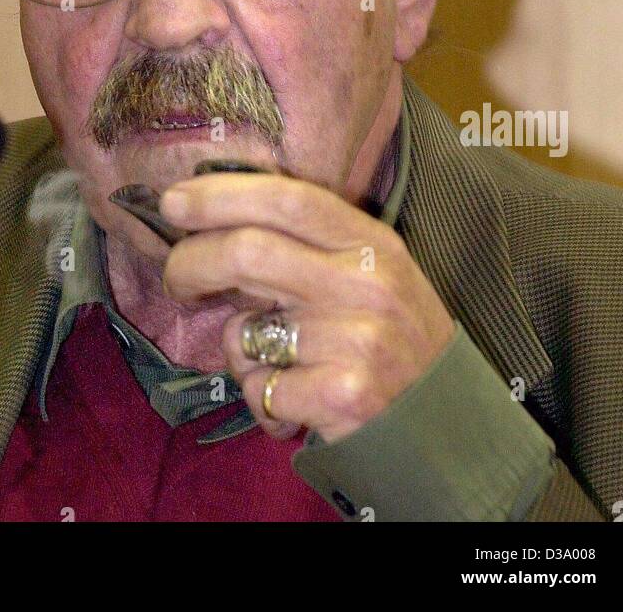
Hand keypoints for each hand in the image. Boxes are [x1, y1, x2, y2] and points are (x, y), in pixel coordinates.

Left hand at [159, 173, 455, 443]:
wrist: (447, 428)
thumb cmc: (392, 340)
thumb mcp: (370, 275)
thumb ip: (307, 249)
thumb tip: (213, 227)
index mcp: (373, 243)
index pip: (289, 200)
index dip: (223, 194)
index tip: (175, 200)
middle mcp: (368, 284)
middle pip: (250, 252)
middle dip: (191, 262)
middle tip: (177, 280)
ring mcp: (357, 340)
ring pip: (245, 331)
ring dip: (236, 348)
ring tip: (268, 360)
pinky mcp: (343, 396)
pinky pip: (259, 388)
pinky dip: (258, 397)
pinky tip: (291, 402)